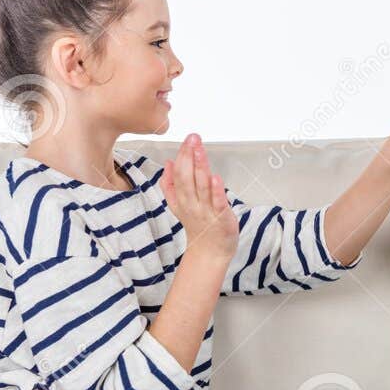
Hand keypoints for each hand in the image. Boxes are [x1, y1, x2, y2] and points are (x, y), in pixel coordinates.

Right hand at [161, 133, 237, 264]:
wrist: (210, 251)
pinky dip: (216, 191)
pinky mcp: (221, 218)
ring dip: (200, 167)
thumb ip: (171, 184)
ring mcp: (206, 211)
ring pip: (201, 187)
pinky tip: (215, 178)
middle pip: (187, 178)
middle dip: (189, 156)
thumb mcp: (179, 204)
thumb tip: (168, 163)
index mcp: (180, 199)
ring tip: (199, 151)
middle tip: (192, 138)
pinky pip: (217, 203)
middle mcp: (191, 204)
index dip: (181, 156)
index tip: (186, 140)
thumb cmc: (198, 225)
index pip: (178, 174)